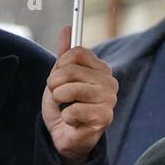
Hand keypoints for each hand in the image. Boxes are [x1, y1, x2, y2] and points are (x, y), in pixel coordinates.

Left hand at [42, 26, 117, 164]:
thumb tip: (67, 29)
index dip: (60, 65)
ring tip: (64, 108)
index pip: (76, 53)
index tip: (58, 78)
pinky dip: (65, 117)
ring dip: (59, 100)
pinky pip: (74, 109)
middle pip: (71, 70)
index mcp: (101, 69)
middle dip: (54, 84)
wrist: (64, 135)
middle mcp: (110, 82)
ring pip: (71, 88)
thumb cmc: (64, 106)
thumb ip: (65, 55)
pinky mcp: (106, 117)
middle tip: (58, 96)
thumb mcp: (59, 77)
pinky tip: (73, 121)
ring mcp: (110, 99)